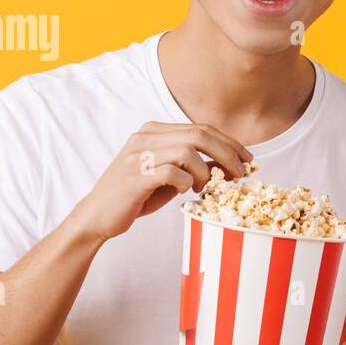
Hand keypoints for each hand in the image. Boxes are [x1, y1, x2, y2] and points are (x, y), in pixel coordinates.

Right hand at [67, 121, 252, 242]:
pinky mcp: (134, 177)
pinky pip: (172, 172)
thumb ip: (195, 166)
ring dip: (205, 172)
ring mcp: (138, 155)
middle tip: (239, 174)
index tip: (247, 159)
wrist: (98, 216)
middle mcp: (145, 137)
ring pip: (188, 151)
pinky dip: (186, 183)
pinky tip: (183, 192)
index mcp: (154, 131)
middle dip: (227, 154)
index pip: (201, 128)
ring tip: (203, 188)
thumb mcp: (170, 177)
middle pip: (199, 134)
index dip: (229, 142)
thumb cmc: (136, 196)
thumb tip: (229, 164)